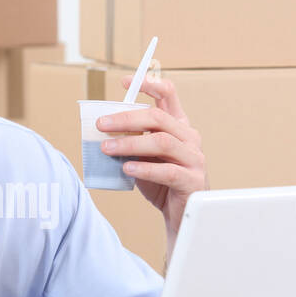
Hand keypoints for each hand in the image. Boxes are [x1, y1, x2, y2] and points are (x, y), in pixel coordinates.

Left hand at [97, 76, 207, 258]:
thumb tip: (102, 130)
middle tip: (101, 124)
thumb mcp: (144, 157)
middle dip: (126, 118)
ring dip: (130, 143)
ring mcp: (194, 158)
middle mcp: (189, 138)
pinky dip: (144, 169)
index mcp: (179, 126)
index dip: (149, 84)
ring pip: (161, 142)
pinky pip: (167, 171)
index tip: (123, 81)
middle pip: (157, 118)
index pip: (168, 95)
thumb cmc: (160, 183)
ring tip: (107, 148)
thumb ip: (132, 141)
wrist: (180, 215)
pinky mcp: (192, 180)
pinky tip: (126, 169)